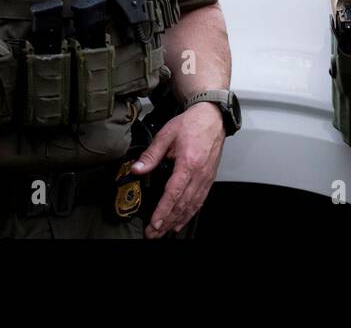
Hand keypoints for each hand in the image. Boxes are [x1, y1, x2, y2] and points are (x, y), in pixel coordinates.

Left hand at [132, 102, 224, 237]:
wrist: (212, 116)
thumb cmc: (192, 123)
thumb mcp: (166, 134)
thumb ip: (151, 154)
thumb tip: (137, 169)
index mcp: (188, 163)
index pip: (174, 193)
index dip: (163, 211)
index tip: (154, 223)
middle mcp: (199, 173)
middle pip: (183, 204)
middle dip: (167, 221)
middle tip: (154, 234)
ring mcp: (206, 177)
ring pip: (192, 205)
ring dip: (178, 220)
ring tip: (165, 231)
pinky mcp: (209, 177)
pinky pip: (200, 200)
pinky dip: (191, 213)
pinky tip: (182, 220)